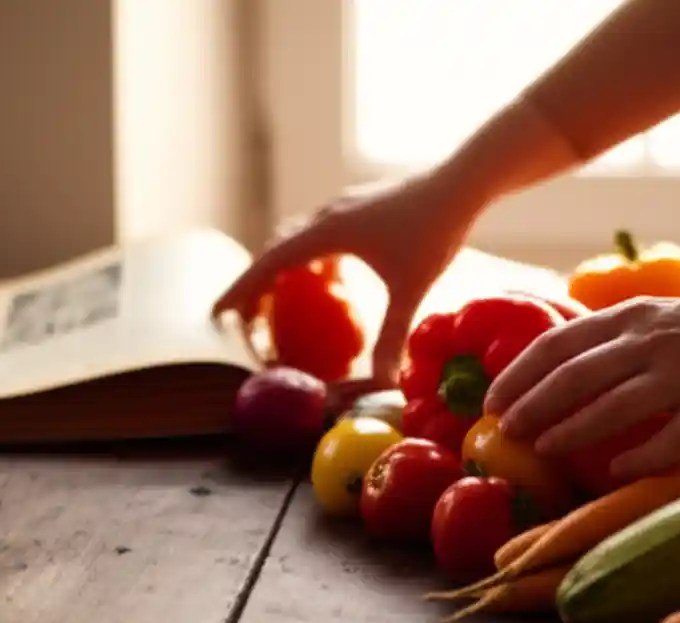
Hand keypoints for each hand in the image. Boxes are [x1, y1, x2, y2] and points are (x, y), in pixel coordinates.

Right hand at [214, 171, 479, 390]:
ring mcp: (342, 206)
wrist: (462, 182)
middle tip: (248, 318)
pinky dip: (315, 257)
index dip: (240, 290)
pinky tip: (334, 278)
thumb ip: (391, 336)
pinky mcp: (360, 205)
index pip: (269, 264)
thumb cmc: (435, 232)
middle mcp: (326, 215)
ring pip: (298, 239)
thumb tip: (382, 384)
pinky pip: (323, 234)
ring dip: (284, 267)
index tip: (218, 314)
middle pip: (276, 251)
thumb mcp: (410, 290)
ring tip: (281, 299)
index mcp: (327, 233)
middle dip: (257, 284)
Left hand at [482, 297, 679, 477]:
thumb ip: (613, 339)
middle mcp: (654, 339)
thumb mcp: (660, 320)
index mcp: (633, 315)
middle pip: (575, 376)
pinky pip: (669, 441)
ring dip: (571, 432)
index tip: (492, 401)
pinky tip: (614, 472)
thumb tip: (550, 373)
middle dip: (532, 406)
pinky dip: (637, 459)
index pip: (558, 344)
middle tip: (505, 432)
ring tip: (542, 450)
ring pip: (614, 408)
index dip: (518, 374)